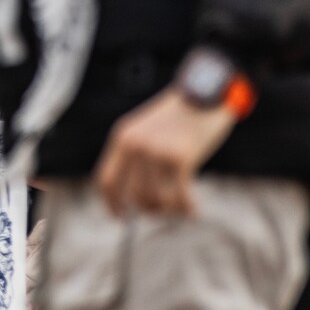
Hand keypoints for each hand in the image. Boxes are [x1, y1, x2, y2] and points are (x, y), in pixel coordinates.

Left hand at [94, 87, 237, 216]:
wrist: (204, 93)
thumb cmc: (177, 116)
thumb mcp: (146, 129)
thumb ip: (136, 154)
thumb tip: (134, 193)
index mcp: (122, 138)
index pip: (106, 180)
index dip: (111, 203)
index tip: (120, 217)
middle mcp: (135, 146)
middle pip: (133, 195)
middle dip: (148, 210)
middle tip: (162, 212)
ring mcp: (157, 152)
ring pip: (157, 199)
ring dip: (169, 210)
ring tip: (179, 208)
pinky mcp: (180, 158)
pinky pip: (179, 195)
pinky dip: (186, 208)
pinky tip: (193, 210)